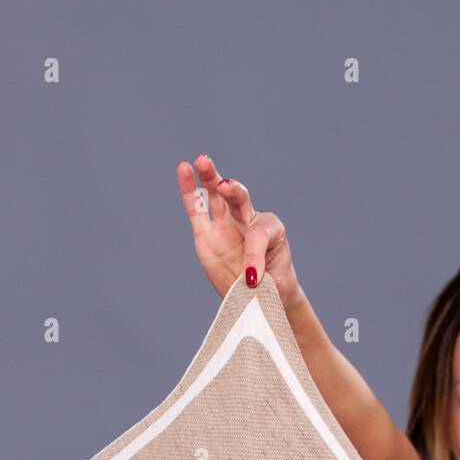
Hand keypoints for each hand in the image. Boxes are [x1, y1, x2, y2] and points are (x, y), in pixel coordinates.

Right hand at [176, 154, 300, 309]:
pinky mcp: (205, 234)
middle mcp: (245, 220)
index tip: (252, 279)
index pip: (258, 233)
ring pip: (216, 195)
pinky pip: (195, 207)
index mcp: (269, 227)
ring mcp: (224, 225)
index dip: (254, 255)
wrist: (260, 298)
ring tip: (203, 161)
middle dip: (232, 190)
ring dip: (210, 177)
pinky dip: (189, 189)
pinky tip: (184, 169)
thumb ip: (259, 272)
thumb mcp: (274, 279)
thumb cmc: (272, 286)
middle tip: (226, 187)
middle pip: (238, 197)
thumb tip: (247, 276)